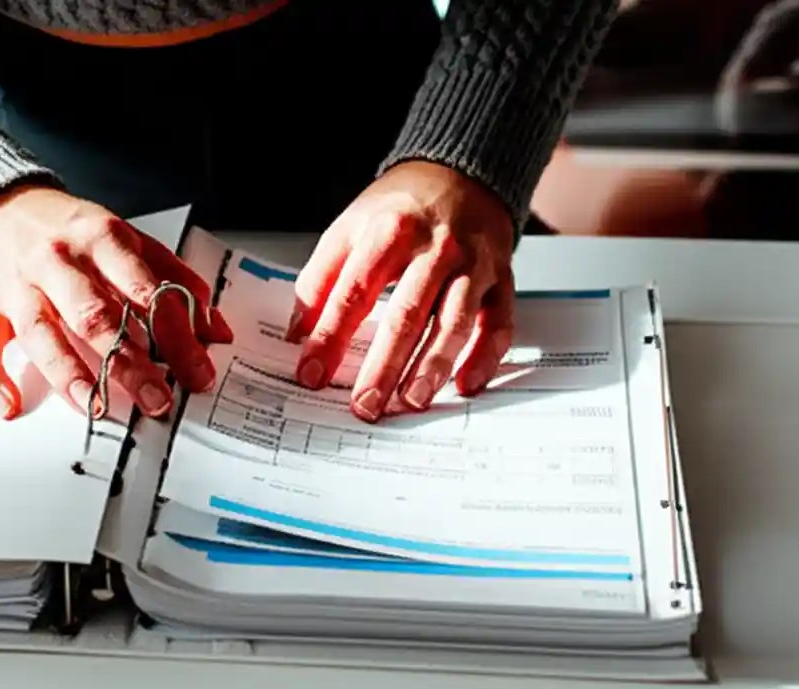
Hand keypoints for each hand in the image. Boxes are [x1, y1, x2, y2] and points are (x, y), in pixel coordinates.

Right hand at [0, 185, 232, 419]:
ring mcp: (17, 284)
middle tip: (156, 399)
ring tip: (94, 406)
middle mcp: (57, 260)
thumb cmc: (72, 232)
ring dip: (68, 373)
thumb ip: (174, 279)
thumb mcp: (129, 239)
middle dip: (128, 362)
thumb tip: (214, 329)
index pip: (144, 290)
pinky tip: (9, 405)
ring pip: (41, 331)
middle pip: (94, 315)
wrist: (2, 209)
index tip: (197, 371)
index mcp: (101, 238)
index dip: (175, 334)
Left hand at [289, 161, 515, 422]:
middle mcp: (435, 248)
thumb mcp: (349, 229)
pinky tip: (467, 384)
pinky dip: (485, 356)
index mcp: (390, 233)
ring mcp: (473, 265)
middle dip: (384, 365)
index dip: (330, 336)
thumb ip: (320, 279)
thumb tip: (298, 333)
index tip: (312, 373)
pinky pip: (499, 323)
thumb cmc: (401, 209)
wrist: (461, 173)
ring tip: (411, 401)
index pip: (354, 292)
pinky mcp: (501, 280)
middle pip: (407, 314)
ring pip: (455, 321)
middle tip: (364, 405)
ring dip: (433, 366)